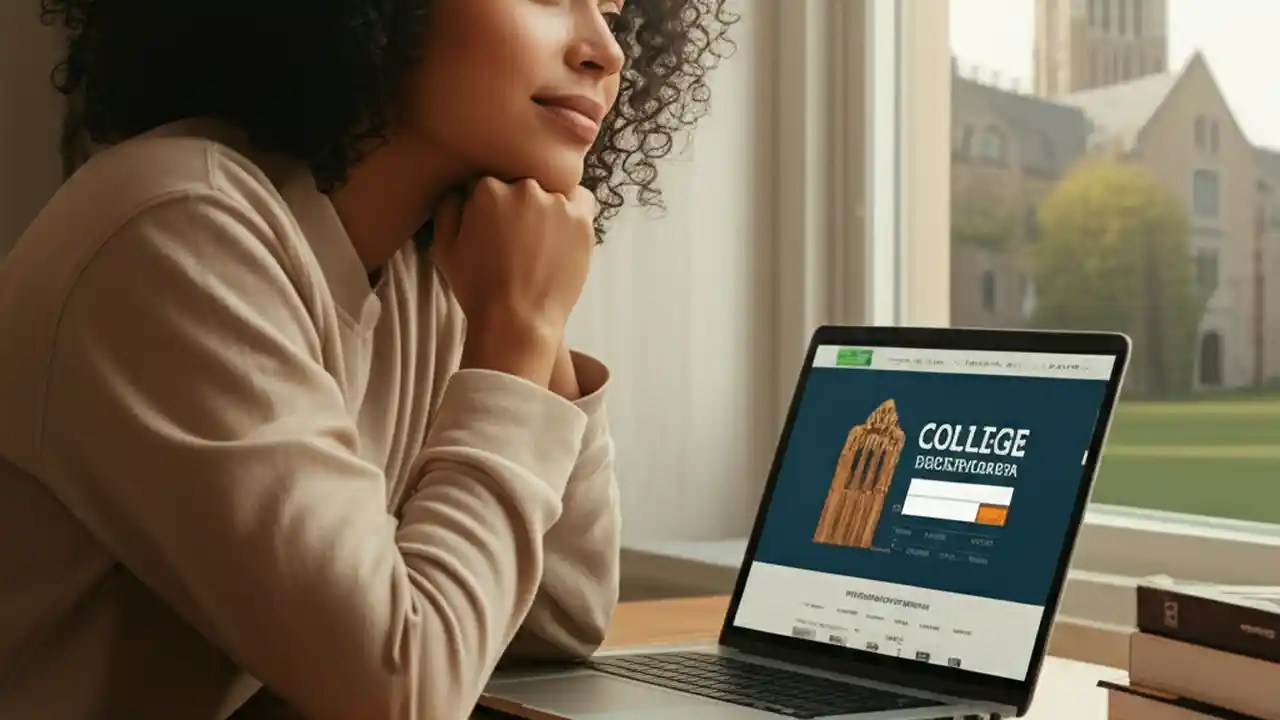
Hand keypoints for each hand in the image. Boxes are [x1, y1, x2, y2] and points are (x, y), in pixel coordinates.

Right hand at [431, 177, 595, 387]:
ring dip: (545, 205)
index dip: (487, 204)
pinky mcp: (582, 221)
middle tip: (515, 236)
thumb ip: (448, 208)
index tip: (490, 225)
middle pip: (520, 183)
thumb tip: (460, 189)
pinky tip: (562, 229)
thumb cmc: (478, 288)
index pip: (488, 181)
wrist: (517, 321)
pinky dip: (573, 208)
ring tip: (539, 238)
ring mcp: (557, 203)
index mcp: (487, 189)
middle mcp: (524, 188)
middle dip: (516, 204)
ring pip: (551, 189)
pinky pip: (580, 200)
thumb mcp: (444, 248)